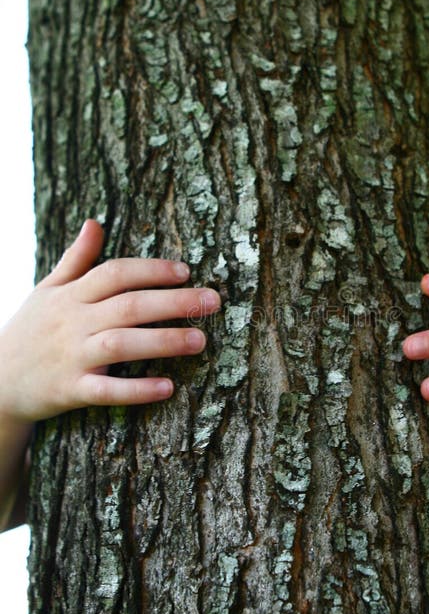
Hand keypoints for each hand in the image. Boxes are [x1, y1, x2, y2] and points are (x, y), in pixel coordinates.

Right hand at [0, 219, 221, 421]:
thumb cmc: (30, 330)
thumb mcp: (47, 291)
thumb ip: (75, 260)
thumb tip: (95, 222)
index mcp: (71, 295)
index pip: (116, 273)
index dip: (152, 270)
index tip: (186, 271)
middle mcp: (73, 322)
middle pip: (128, 305)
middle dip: (173, 301)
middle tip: (213, 301)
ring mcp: (72, 357)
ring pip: (122, 345)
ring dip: (164, 341)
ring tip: (201, 340)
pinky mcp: (70, 390)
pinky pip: (106, 390)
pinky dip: (136, 390)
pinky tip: (168, 388)